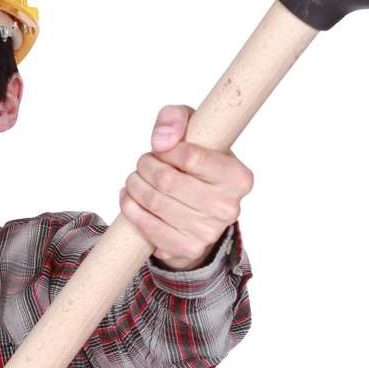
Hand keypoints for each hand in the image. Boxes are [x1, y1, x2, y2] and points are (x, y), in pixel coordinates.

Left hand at [120, 104, 254, 269]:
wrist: (201, 208)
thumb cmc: (197, 162)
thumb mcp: (192, 129)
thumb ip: (175, 118)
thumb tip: (161, 142)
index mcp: (238, 177)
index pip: (190, 156)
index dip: (166, 150)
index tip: (160, 150)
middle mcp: (228, 207)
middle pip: (167, 180)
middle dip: (145, 167)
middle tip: (143, 164)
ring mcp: (209, 231)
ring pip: (155, 203)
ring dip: (135, 187)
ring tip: (135, 179)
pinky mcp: (188, 248)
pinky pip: (149, 228)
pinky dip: (132, 210)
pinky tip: (130, 199)